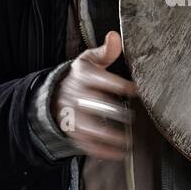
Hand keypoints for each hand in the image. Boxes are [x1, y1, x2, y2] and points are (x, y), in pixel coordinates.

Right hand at [51, 30, 137, 160]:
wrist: (56, 94)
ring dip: (107, 135)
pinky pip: (85, 143)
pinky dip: (101, 150)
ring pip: (88, 126)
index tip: (134, 90)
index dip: (116, 84)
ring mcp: (72, 115)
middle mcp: (75, 95)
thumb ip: (106, 51)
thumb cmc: (81, 76)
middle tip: (131, 117)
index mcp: (81, 75)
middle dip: (112, 111)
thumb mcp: (90, 60)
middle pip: (93, 104)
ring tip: (126, 141)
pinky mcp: (72, 131)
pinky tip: (117, 153)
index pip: (99, 79)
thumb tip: (115, 36)